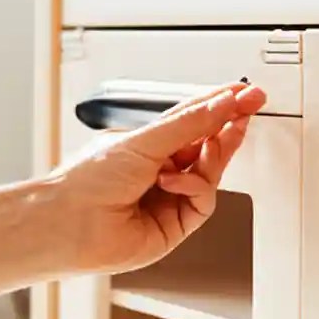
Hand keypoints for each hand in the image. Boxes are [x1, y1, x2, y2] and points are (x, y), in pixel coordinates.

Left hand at [51, 83, 266, 274]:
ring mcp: (169, 198)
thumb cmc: (86, 180)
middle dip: (228, 127)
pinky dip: (194, 188)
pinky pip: (203, 201)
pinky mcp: (175, 225)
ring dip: (212, 156)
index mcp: (148, 144)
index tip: (244, 93)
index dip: (221, 105)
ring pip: (210, 174)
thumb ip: (188, 123)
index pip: (194, 120)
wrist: (70, 223)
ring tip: (214, 142)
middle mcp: (160, 170)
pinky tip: (175, 182)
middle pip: (207, 146)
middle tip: (248, 108)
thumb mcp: (143, 139)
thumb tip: (219, 104)